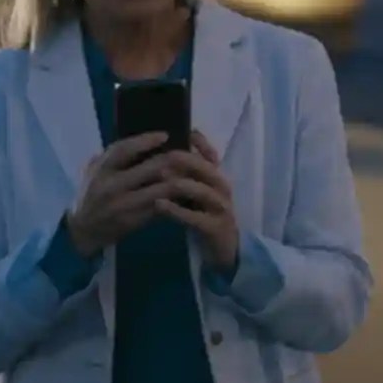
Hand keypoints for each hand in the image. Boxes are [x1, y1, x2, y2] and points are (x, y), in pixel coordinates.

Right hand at [66, 132, 174, 257]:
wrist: (83, 230)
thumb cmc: (91, 194)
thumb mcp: (94, 171)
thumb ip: (111, 157)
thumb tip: (140, 141)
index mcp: (101, 170)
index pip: (124, 149)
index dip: (145, 140)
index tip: (164, 135)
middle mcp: (112, 186)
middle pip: (149, 169)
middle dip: (171, 160)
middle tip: (186, 153)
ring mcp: (124, 205)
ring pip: (160, 189)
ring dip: (177, 180)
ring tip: (190, 172)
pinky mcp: (134, 221)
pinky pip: (160, 207)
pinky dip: (174, 199)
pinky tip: (184, 193)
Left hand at [155, 130, 239, 273]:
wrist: (225, 249)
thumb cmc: (205, 215)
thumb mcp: (198, 192)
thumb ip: (188, 174)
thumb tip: (165, 152)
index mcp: (217, 177)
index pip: (210, 153)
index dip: (198, 142)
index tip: (178, 132)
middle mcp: (222, 188)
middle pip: (205, 168)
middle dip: (183, 160)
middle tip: (161, 155)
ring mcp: (221, 208)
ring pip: (201, 190)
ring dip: (179, 183)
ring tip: (158, 178)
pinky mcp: (214, 227)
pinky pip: (195, 217)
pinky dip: (176, 210)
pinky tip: (159, 206)